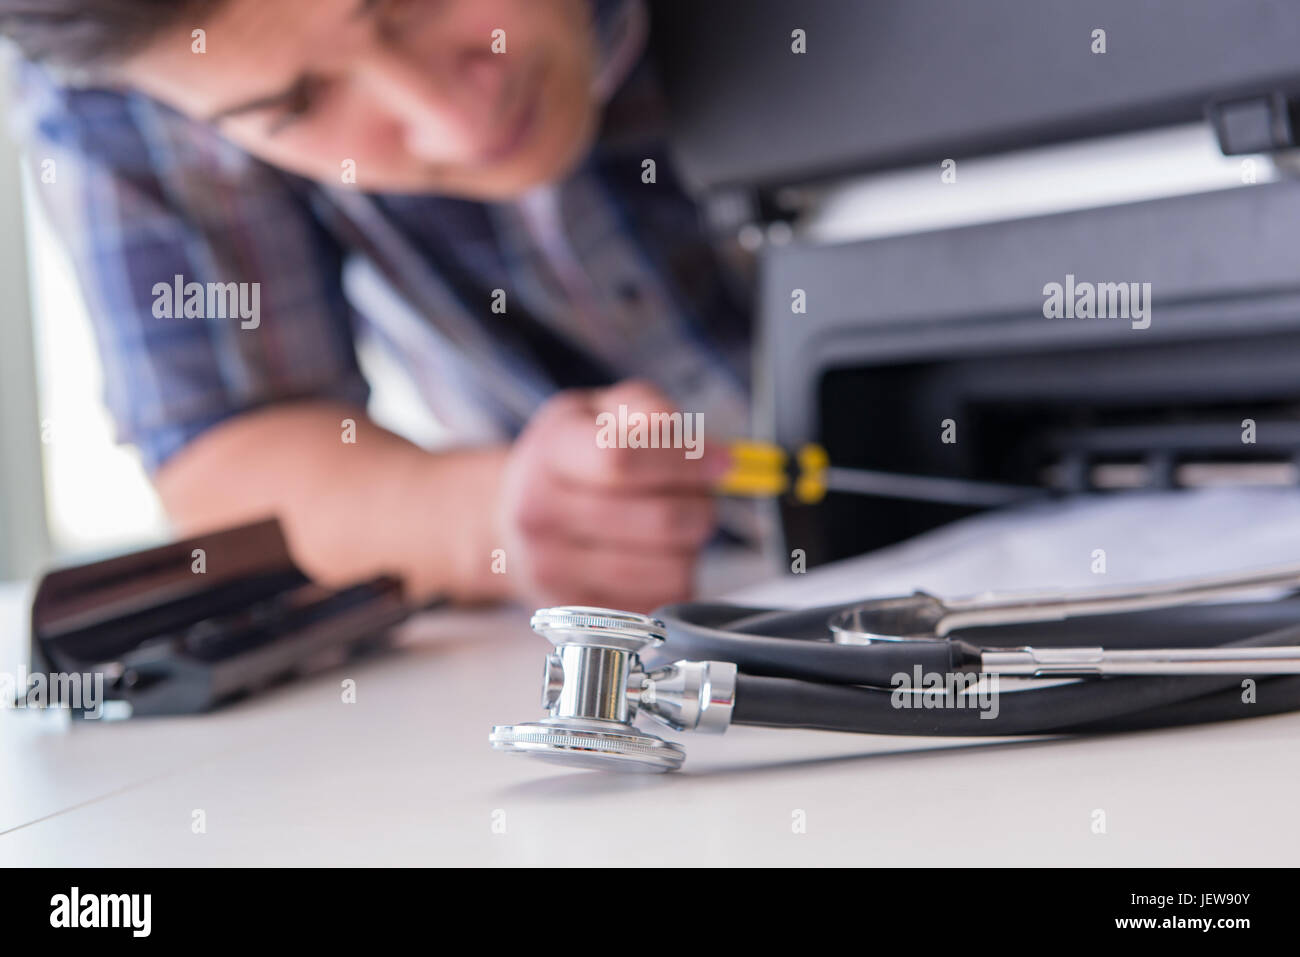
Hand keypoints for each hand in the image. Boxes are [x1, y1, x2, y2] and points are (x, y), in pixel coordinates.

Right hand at [496, 380, 720, 611]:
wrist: (509, 514)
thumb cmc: (569, 458)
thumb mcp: (601, 411)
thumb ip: (650, 411)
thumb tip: (707, 450)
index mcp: (551, 451)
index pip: (622, 458)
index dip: (685, 460)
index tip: (721, 461)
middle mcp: (540, 513)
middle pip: (658, 520)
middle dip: (701, 506)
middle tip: (700, 497)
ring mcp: (552, 569)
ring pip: (667, 568)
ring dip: (691, 547)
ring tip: (676, 529)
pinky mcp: (576, 610)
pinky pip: (658, 602)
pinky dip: (674, 579)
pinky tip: (657, 557)